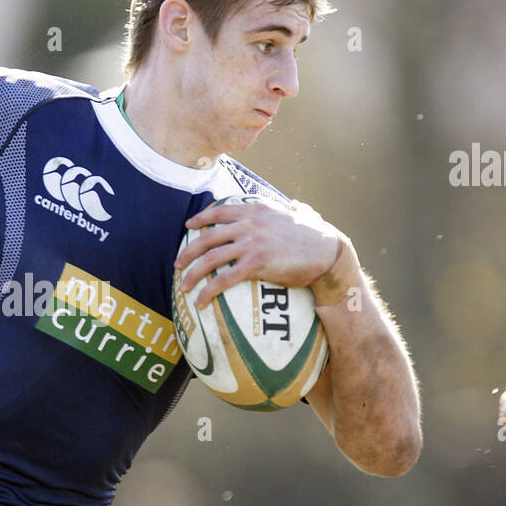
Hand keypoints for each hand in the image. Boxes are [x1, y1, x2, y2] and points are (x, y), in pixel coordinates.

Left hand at [174, 199, 341, 307]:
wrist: (328, 253)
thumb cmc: (317, 236)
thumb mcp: (301, 215)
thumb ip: (294, 209)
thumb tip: (297, 205)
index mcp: (256, 209)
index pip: (220, 211)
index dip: (201, 219)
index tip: (188, 226)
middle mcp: (249, 224)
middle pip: (208, 236)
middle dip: (188, 251)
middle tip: (177, 263)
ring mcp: (251, 243)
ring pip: (210, 258)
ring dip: (192, 273)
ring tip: (183, 286)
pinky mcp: (255, 264)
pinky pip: (223, 278)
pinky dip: (208, 290)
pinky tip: (200, 300)